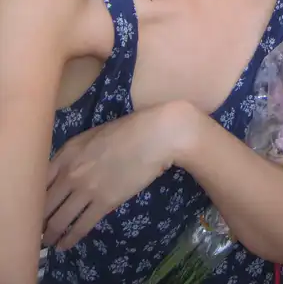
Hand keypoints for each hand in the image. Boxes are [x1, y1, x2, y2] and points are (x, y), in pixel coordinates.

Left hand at [43, 103, 188, 248]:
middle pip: (44, 204)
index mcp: (67, 151)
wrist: (154, 135)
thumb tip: (67, 172)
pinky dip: (70, 239)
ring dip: (50, 235)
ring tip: (48, 242)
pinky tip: (65, 244)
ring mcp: (86, 188)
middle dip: (38, 221)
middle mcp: (71, 171)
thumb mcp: (93, 135)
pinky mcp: (104, 202)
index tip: (35, 208)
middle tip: (38, 230)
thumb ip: (76, 154)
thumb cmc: (128, 130)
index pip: (39, 181)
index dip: (34, 199)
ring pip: (59, 220)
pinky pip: (81, 226)